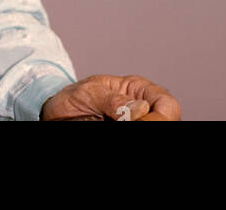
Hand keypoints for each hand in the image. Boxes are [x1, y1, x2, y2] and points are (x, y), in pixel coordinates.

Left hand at [40, 74, 180, 120]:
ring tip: (110, 123)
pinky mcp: (125, 130)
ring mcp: (136, 122)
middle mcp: (143, 109)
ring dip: (137, 126)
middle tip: (119, 125)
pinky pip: (141, 135)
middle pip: (165, 121)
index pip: (167, 104)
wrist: (57, 112)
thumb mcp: (89, 92)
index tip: (139, 123)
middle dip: (150, 125)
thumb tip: (140, 110)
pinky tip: (109, 126)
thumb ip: (112, 100)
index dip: (161, 118)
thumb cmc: (75, 97)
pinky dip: (129, 132)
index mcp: (138, 90)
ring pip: (153, 129)